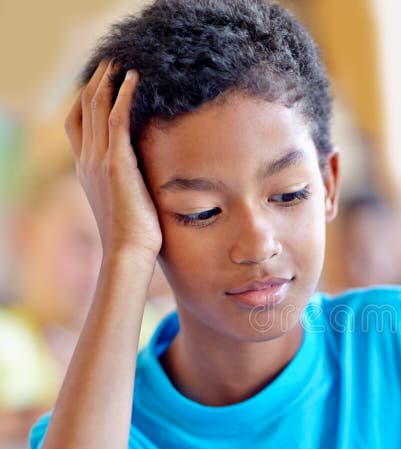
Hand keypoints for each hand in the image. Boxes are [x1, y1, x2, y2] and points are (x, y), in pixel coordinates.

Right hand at [65, 60, 161, 259]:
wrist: (128, 252)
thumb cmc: (133, 235)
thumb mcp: (124, 202)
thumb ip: (126, 183)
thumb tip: (142, 178)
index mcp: (86, 170)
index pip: (76, 124)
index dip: (85, 100)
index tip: (100, 83)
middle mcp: (87, 160)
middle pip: (83, 108)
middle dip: (96, 81)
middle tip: (110, 61)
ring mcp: (99, 160)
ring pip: (97, 107)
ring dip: (109, 80)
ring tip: (121, 61)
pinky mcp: (117, 163)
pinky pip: (118, 119)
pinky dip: (125, 96)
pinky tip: (135, 80)